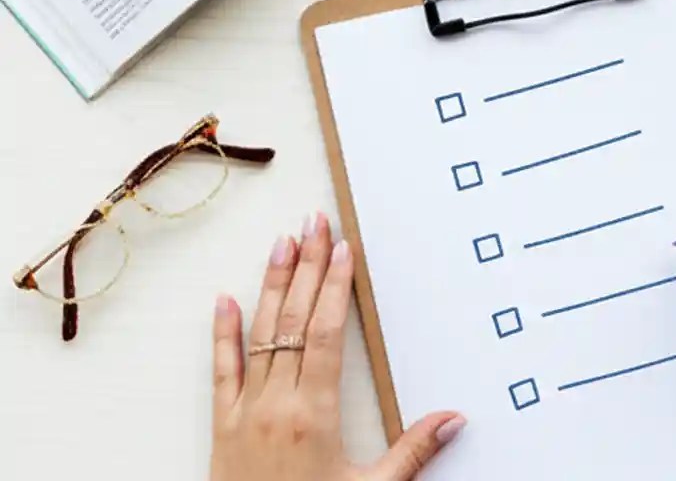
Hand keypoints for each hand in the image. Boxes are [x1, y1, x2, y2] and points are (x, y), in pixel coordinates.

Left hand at [210, 213, 465, 480]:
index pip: (324, 333)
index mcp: (313, 413)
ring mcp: (244, 412)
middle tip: (314, 223)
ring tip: (281, 242)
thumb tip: (454, 418)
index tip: (343, 249)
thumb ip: (413, 452)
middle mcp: (274, 403)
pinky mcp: (221, 426)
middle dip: (306, 267)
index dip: (334, 287)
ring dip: (271, 284)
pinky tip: (224, 299)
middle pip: (292, 320)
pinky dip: (222, 332)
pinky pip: (221, 369)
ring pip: (258, 334)